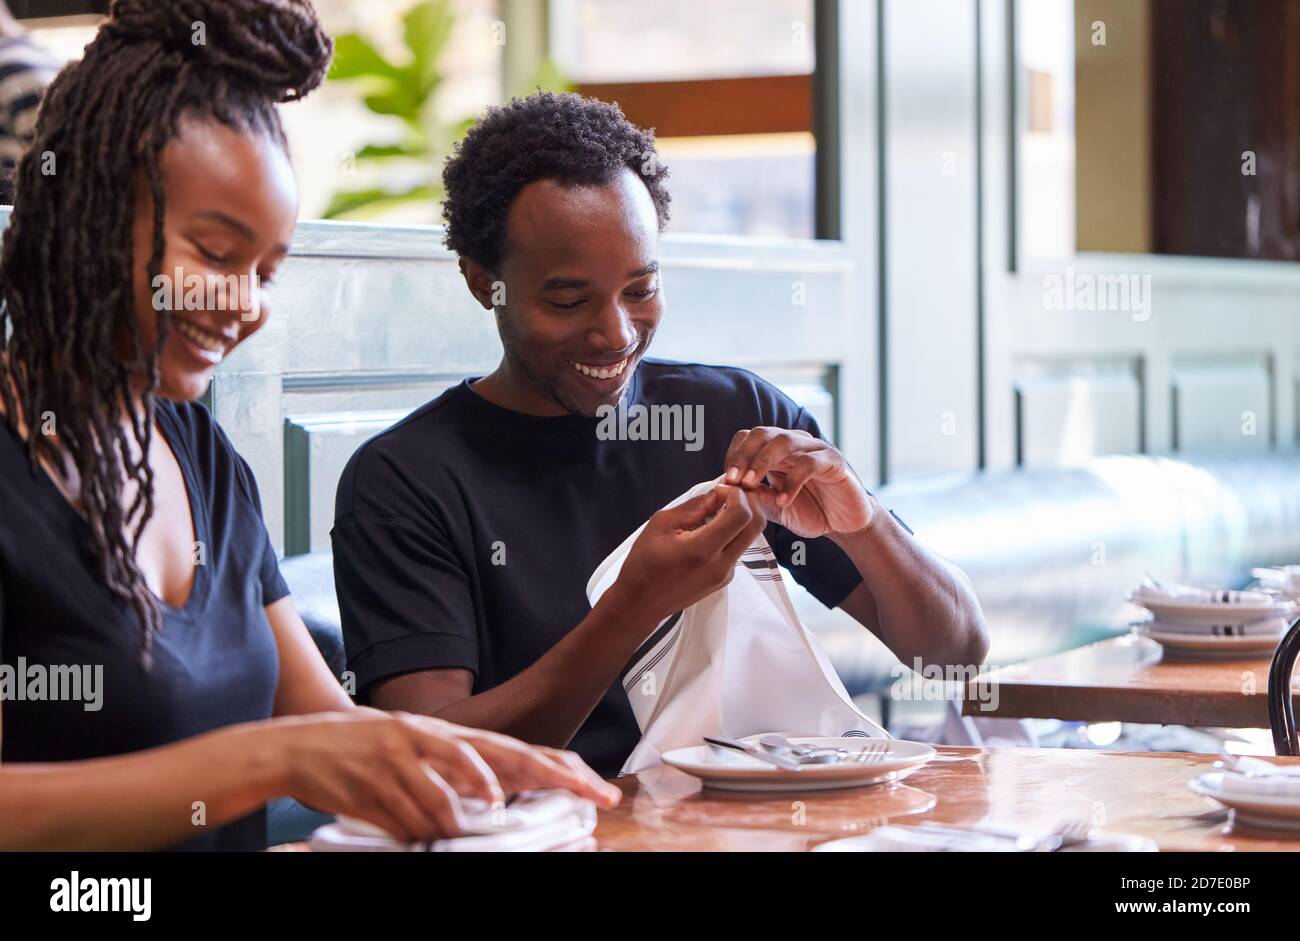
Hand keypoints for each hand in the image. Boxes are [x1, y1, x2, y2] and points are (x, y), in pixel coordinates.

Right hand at [278, 709, 618, 841]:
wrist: (301, 744)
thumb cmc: (364, 754)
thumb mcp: (417, 757)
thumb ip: (455, 781)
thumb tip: (494, 807)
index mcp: (450, 736)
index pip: (517, 751)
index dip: (559, 768)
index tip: (595, 788)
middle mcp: (438, 739)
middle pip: (508, 756)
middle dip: (553, 776)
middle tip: (587, 795)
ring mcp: (410, 755)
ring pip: (457, 799)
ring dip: (460, 823)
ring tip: (464, 824)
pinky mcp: (381, 775)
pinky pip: (416, 811)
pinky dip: (425, 825)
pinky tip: (438, 821)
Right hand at [611, 484, 767, 624]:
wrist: (641, 602)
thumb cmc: (644, 564)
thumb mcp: (662, 524)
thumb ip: (694, 506)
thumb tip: (718, 494)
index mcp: (703, 549)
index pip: (741, 515)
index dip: (737, 495)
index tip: (720, 490)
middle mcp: (721, 564)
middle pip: (756, 525)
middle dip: (749, 503)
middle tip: (730, 494)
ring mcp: (726, 574)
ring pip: (750, 537)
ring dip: (741, 518)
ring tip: (718, 510)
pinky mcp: (725, 579)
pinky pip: (738, 550)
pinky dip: (732, 534)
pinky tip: (710, 531)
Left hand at [723, 427, 874, 537]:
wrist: (846, 524)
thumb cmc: (811, 511)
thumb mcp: (776, 508)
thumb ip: (757, 498)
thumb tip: (729, 488)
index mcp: (776, 451)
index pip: (749, 438)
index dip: (734, 455)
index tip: (726, 480)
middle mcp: (795, 444)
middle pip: (762, 434)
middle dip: (743, 456)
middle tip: (733, 480)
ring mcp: (814, 449)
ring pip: (784, 441)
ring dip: (762, 462)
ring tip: (750, 485)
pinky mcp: (833, 461)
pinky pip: (809, 463)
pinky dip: (792, 482)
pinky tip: (784, 501)